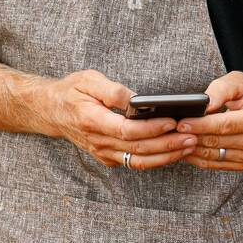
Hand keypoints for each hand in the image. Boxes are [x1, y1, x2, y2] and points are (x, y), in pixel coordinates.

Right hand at [41, 69, 196, 169]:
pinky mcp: (108, 157)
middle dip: (167, 144)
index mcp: (92, 121)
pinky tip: (174, 151)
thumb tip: (136, 99)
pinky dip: (156, 159)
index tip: (172, 121)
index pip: (126, 130)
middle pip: (138, 148)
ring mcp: (103, 152)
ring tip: (189, 145)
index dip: (151, 128)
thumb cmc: (71, 91)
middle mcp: (98, 141)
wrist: (51, 111)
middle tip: (192, 136)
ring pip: (139, 161)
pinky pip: (135, 163)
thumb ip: (112, 90)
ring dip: (166, 156)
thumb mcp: (88, 80)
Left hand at [175, 71, 242, 170]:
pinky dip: (197, 157)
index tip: (181, 123)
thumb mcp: (239, 81)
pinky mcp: (242, 163)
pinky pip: (213, 163)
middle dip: (191, 136)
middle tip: (171, 130)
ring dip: (191, 148)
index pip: (224, 125)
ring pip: (212, 155)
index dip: (201, 125)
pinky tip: (185, 147)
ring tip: (175, 138)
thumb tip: (204, 103)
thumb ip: (221, 89)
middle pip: (216, 141)